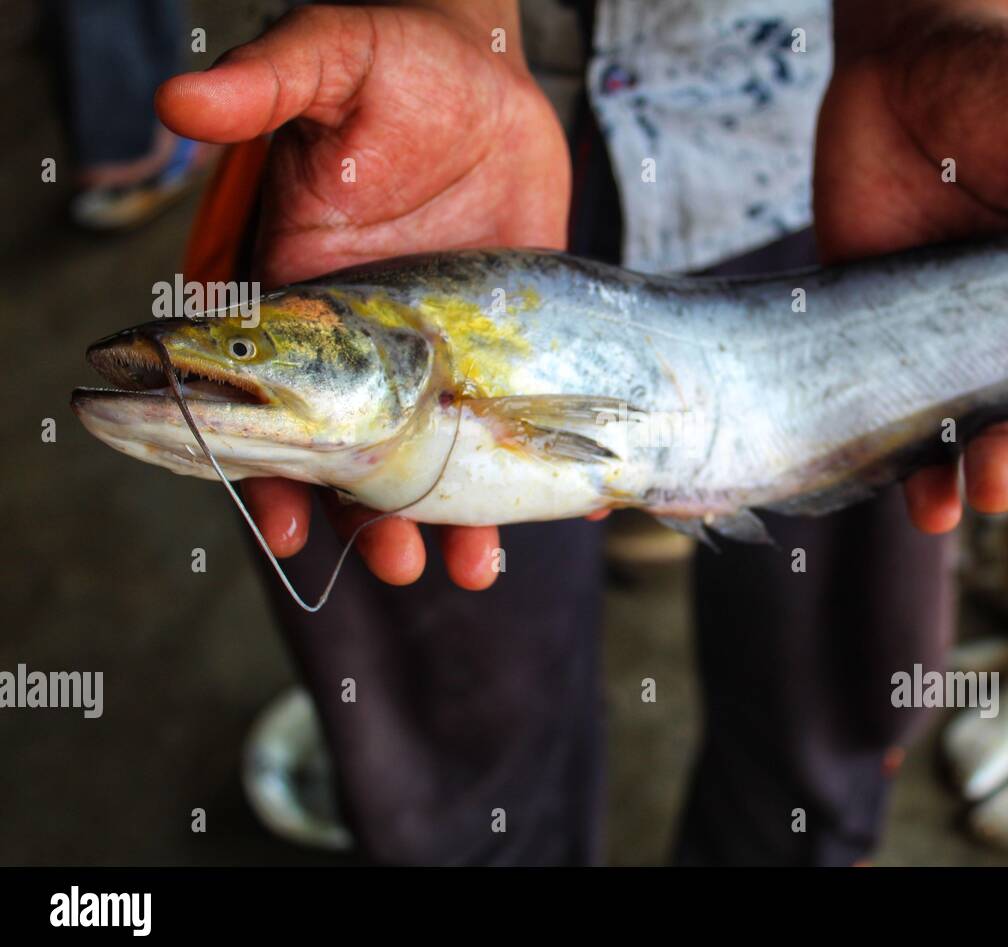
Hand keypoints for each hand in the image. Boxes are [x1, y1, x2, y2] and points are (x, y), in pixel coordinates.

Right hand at [157, 2, 569, 587]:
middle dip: (368, 516)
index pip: (263, 400)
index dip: (265, 469)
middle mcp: (361, 343)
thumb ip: (267, 84)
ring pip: (433, 454)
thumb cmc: (394, 65)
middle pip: (351, 454)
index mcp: (298, 296)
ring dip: (448, 516)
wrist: (487, 76)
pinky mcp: (498, 347)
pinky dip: (537, 465)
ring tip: (474, 567)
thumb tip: (182, 97)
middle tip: (400, 560)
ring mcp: (434, 355)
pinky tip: (568, 506)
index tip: (286, 520)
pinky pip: (513, 418)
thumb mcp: (330, 61)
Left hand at [814, 0, 1007, 532]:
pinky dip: (871, 426)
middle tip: (998, 485)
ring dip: (941, 467)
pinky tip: (870, 468)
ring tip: (938, 511)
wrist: (901, 50)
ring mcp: (930, 316)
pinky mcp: (866, 307)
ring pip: (941, 411)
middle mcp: (999, 310)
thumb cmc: (1002, 65)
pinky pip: (869, 381)